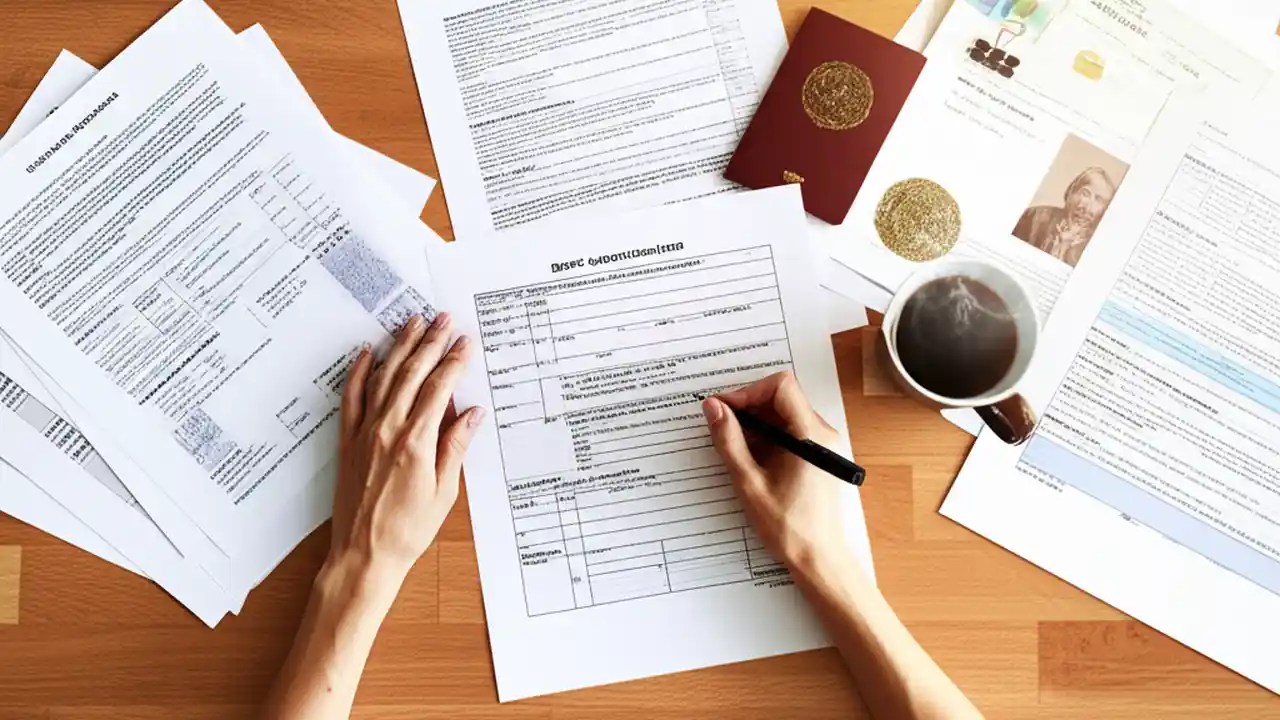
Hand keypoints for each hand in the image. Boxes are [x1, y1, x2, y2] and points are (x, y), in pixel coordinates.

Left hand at [329, 312, 483, 585]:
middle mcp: (387, 430)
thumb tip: (470, 414)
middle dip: (429, 342)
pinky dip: (357, 372)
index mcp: (416, 443)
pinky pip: (350, 398)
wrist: (363, 555)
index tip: (465, 342)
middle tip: (443, 318)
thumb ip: (455, 447)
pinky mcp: (347, 442)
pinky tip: (365, 353)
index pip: (438, 390)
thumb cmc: (407, 530)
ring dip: (399, 348)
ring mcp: (364, 433)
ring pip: (382, 378)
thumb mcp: (444, 492)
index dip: (454, 362)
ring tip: (412, 323)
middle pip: (411, 374)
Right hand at [702, 371, 852, 575]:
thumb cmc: (790, 528)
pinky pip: (790, 433)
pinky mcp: (818, 457)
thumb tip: (714, 408)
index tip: (724, 407)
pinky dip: (767, 438)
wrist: (819, 560)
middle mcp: (822, 435)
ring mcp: (823, 446)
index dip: (749, 391)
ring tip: (733, 447)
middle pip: (782, 398)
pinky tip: (750, 459)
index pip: (781, 386)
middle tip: (721, 424)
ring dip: (756, 423)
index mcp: (811, 436)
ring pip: (784, 415)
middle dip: (748, 406)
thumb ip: (729, 441)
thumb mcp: (750, 483)